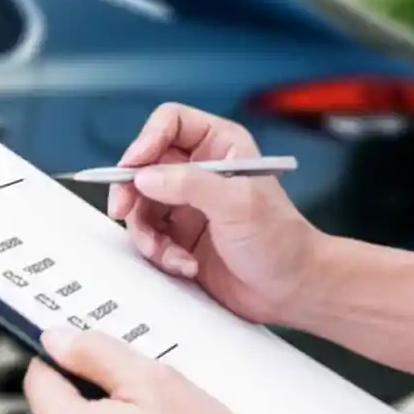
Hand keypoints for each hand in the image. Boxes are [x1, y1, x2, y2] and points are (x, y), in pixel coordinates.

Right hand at [108, 103, 321, 324]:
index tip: (132, 168)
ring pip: (140, 205)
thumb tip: (144, 177)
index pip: (170, 123)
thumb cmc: (280, 241)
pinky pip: (149, 236)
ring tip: (169, 254)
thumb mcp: (236, 205)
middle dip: (131, 191)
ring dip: (147, 233)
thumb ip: (188, 185)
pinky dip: (160, 253)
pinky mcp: (180, 236)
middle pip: (144, 165)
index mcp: (220, 145)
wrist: (292, 291)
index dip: (146, 140)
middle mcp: (199, 170)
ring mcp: (187, 204)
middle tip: (121, 209)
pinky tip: (185, 265)